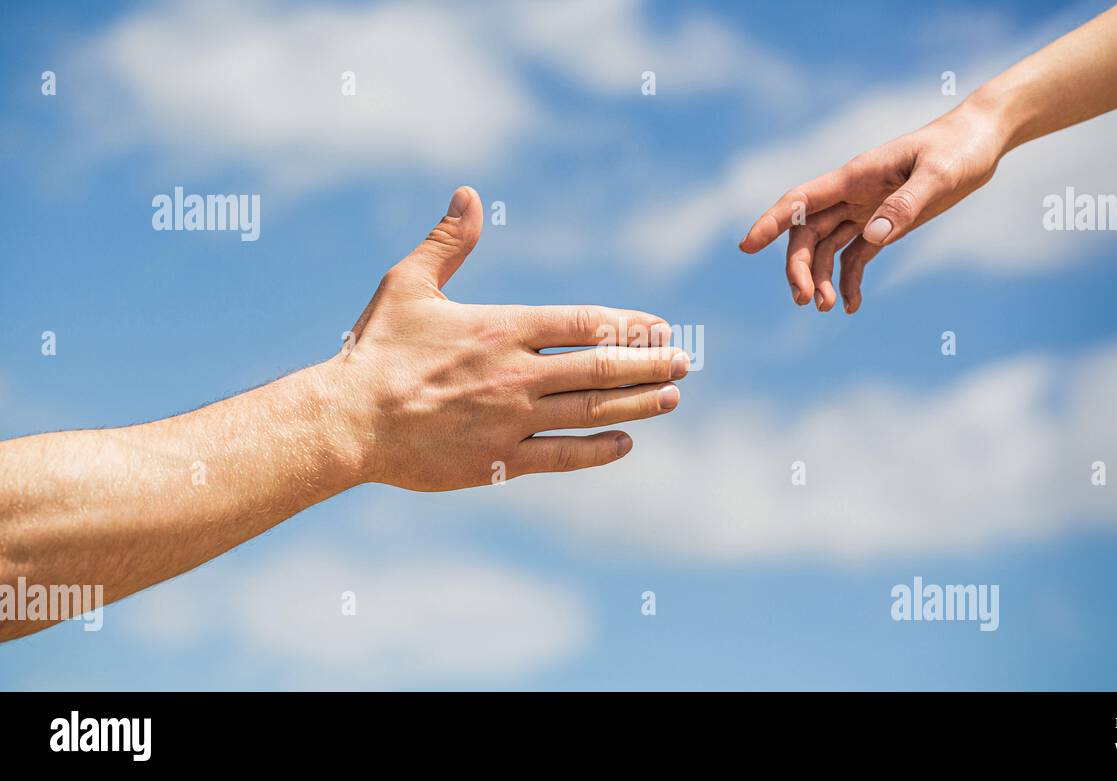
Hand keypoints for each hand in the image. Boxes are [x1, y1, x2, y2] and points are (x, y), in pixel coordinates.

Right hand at [324, 186, 687, 490]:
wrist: (347, 421)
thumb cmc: (376, 351)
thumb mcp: (408, 285)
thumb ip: (447, 243)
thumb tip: (469, 194)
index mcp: (501, 328)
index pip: (583, 324)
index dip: (628, 326)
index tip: (659, 328)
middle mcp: (516, 374)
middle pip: (600, 367)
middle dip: (648, 364)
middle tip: (684, 362)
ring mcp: (511, 420)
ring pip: (591, 410)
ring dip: (637, 402)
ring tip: (671, 397)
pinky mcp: (499, 460)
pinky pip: (562, 456)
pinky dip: (598, 449)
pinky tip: (625, 443)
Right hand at [739, 99, 1008, 313]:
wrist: (981, 140)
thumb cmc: (961, 149)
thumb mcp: (940, 175)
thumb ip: (905, 205)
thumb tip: (873, 237)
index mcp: (855, 176)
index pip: (800, 201)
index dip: (770, 223)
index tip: (747, 247)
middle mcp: (852, 194)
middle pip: (807, 233)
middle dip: (799, 268)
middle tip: (805, 301)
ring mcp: (866, 209)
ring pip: (826, 248)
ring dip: (820, 279)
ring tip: (826, 309)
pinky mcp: (884, 223)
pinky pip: (855, 256)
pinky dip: (848, 281)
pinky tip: (850, 306)